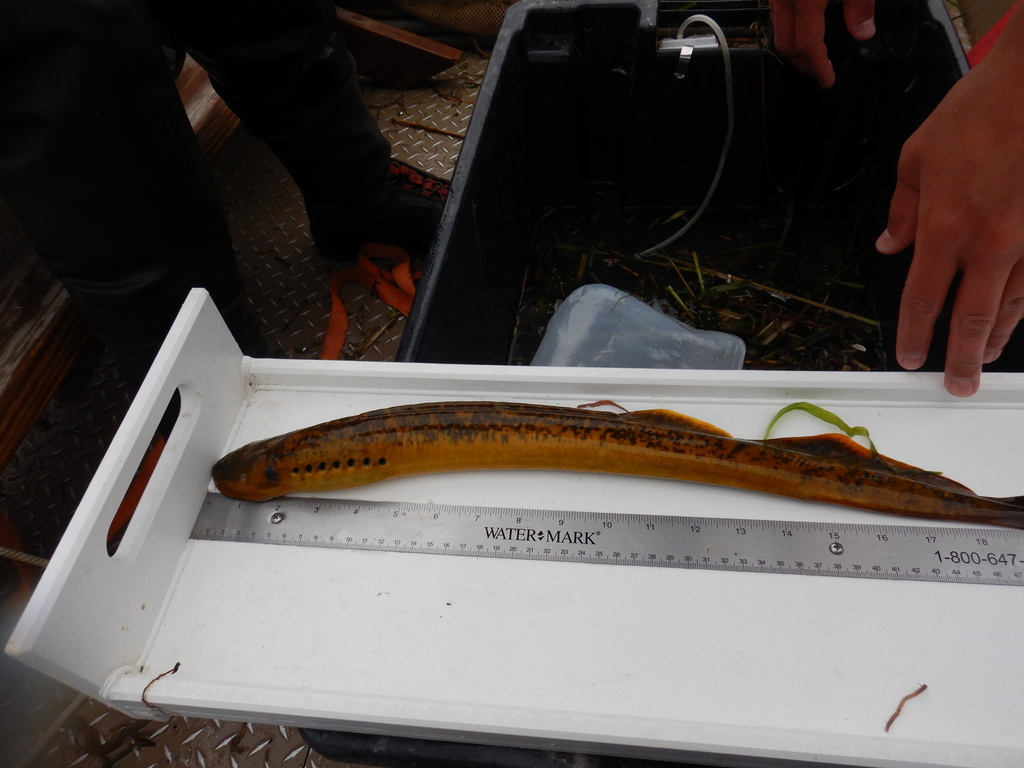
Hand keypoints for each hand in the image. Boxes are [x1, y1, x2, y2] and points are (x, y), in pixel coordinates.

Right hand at [770, 0, 875, 87]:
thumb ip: (860, 4)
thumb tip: (864, 33)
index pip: (808, 44)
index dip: (817, 67)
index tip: (827, 80)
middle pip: (785, 43)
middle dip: (802, 63)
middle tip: (819, 70)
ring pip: (776, 28)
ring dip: (792, 45)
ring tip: (811, 52)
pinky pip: (775, 11)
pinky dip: (787, 25)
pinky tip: (802, 25)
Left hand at [876, 11, 1023, 395]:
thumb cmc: (979, 108)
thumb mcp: (917, 156)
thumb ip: (903, 209)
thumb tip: (890, 244)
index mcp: (944, 226)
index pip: (923, 299)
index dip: (916, 336)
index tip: (911, 358)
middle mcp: (990, 242)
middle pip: (974, 318)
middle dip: (964, 358)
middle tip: (958, 385)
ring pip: (1015, 305)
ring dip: (998, 337)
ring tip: (986, 358)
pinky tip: (1019, 317)